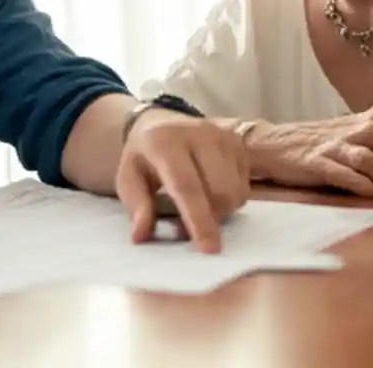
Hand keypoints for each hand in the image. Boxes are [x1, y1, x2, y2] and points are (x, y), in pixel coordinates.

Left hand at [115, 110, 251, 253]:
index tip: (208, 249)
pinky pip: (244, 186)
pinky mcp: (238, 142)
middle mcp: (198, 134)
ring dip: (221, 211)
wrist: (161, 122)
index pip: (186, 185)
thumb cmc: (144, 157)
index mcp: (165, 142)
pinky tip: (212, 191)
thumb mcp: (127, 177)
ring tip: (199, 205)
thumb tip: (141, 235)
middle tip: (190, 225)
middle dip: (210, 219)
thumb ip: (136, 205)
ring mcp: (222, 136)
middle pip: (219, 192)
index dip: (198, 219)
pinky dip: (231, 199)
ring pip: (236, 192)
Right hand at [247, 96, 372, 197]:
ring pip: (365, 155)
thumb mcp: (343, 132)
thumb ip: (371, 135)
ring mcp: (331, 147)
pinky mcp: (315, 163)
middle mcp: (347, 130)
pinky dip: (358, 183)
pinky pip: (340, 172)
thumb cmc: (310, 142)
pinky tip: (371, 194)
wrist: (269, 145)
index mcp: (356, 120)